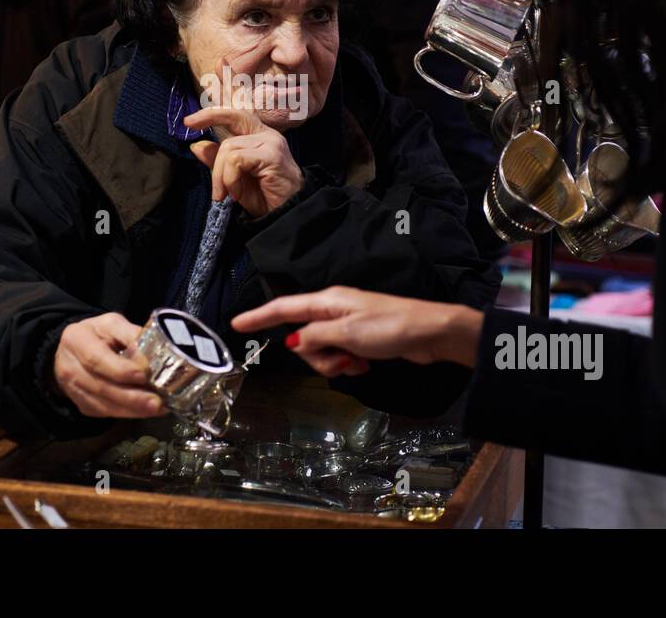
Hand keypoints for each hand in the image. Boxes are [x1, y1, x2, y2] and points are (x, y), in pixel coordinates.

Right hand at [51, 313, 168, 418]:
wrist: (73, 350)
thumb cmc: (99, 334)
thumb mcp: (113, 324)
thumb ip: (131, 336)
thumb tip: (152, 355)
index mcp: (77, 340)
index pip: (97, 359)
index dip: (121, 370)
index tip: (144, 375)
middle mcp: (70, 367)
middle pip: (101, 386)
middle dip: (131, 396)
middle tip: (156, 402)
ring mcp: (73, 389)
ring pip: (103, 405)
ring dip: (132, 409)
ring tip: (157, 408)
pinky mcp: (81, 404)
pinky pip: (105, 412)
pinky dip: (128, 413)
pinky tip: (146, 410)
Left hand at [184, 105, 303, 216]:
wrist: (287, 217)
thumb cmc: (266, 198)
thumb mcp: (234, 179)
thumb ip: (218, 161)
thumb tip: (197, 146)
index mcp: (260, 136)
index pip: (235, 115)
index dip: (212, 114)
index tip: (188, 122)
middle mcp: (268, 135)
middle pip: (231, 121)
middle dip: (210, 133)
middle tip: (196, 152)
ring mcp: (271, 143)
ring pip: (229, 147)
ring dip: (221, 175)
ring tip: (228, 194)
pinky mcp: (272, 154)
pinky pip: (236, 160)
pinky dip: (230, 179)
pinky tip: (237, 194)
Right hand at [230, 286, 482, 375]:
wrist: (429, 333)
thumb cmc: (390, 327)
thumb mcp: (348, 334)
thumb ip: (315, 338)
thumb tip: (292, 342)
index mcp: (327, 302)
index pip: (284, 308)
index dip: (259, 316)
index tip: (236, 322)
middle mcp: (333, 310)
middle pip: (302, 337)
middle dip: (316, 356)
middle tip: (342, 360)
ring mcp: (346, 325)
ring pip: (320, 350)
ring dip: (334, 363)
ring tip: (358, 362)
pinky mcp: (359, 339)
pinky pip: (338, 355)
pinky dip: (347, 363)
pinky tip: (366, 364)